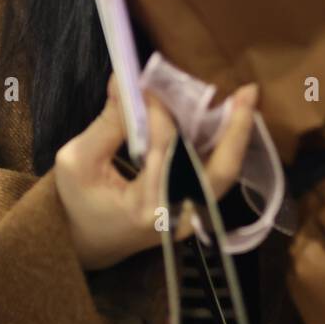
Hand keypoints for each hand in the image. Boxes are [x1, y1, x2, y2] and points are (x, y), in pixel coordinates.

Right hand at [54, 72, 259, 270]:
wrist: (86, 242)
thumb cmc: (77, 203)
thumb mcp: (78, 161)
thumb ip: (106, 123)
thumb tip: (124, 80)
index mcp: (146, 208)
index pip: (165, 149)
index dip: (160, 113)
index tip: (147, 85)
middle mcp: (177, 215)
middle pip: (219, 171)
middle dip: (235, 129)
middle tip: (247, 92)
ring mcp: (191, 216)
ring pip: (225, 173)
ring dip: (236, 135)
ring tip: (246, 99)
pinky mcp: (194, 209)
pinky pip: (216, 174)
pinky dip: (224, 145)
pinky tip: (229, 118)